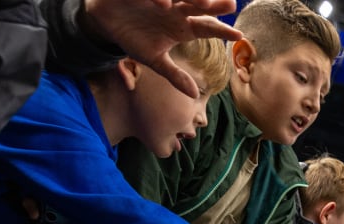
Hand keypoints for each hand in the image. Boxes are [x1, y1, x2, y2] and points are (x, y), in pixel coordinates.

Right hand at [80, 0, 242, 96]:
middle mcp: (175, 9)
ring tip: (205, 2)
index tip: (238, 35)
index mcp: (182, 26)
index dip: (221, 31)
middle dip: (214, 5)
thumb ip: (174, 75)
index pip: (206, 28)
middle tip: (230, 4)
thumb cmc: (133, 37)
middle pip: (199, 5)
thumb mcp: (154, 60)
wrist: (105, 21)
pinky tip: (164, 2)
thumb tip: (195, 95)